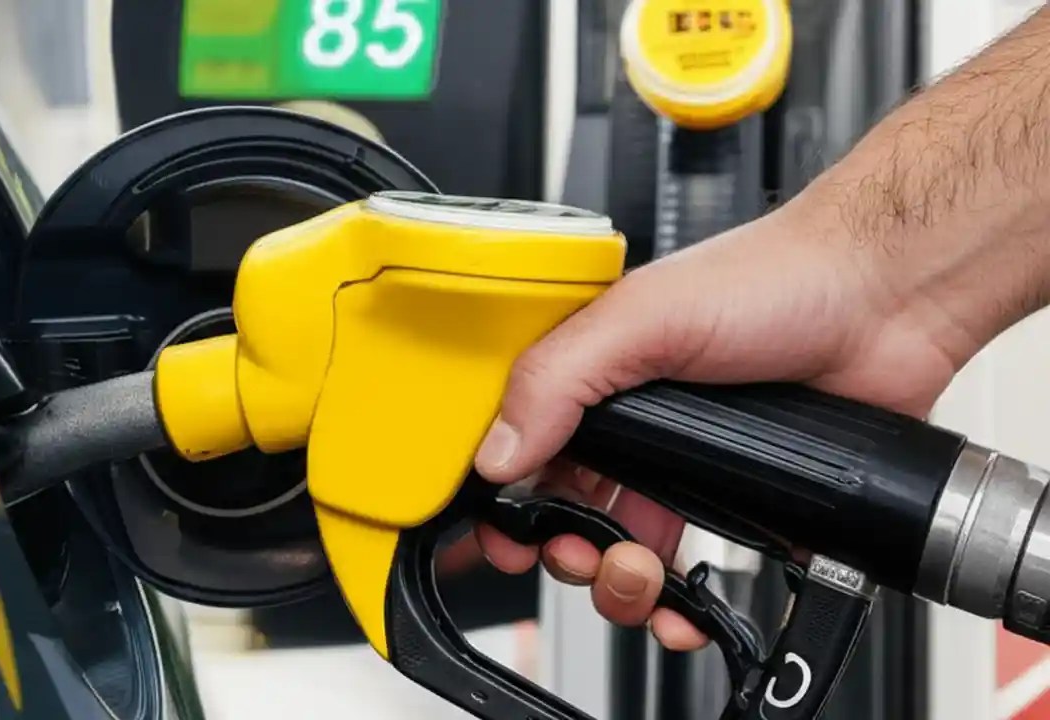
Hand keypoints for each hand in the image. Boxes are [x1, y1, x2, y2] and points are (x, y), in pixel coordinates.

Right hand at [471, 202, 967, 650]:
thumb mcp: (641, 318)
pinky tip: (693, 607)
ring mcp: (688, 466)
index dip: (507, 505)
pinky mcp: (745, 500)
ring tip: (646, 582)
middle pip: (570, 518)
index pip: (522, 453)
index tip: (508, 542)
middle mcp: (634, 425)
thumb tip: (496, 452)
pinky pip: (704, 573)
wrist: (885, 300)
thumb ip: (558, 380)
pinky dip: (691, 607)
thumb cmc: (773, 279)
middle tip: (591, 557)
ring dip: (626, 590)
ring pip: (630, 554)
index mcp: (593, 378)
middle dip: (571, 556)